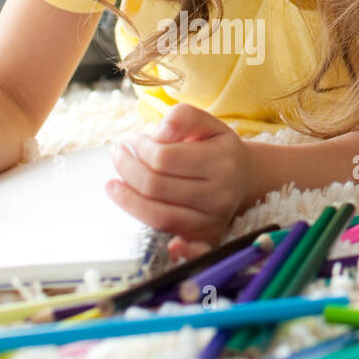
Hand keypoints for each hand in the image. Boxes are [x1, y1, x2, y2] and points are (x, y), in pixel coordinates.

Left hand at [106, 103, 248, 256]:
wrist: (245, 179)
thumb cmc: (218, 149)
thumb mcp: (207, 123)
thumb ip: (183, 117)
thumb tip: (158, 133)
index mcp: (221, 162)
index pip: (164, 158)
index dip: (140, 148)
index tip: (134, 140)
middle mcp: (219, 195)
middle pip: (155, 187)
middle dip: (127, 169)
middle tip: (119, 155)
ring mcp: (212, 221)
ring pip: (157, 215)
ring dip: (127, 199)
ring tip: (114, 183)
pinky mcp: (205, 238)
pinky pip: (175, 241)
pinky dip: (162, 241)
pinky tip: (145, 228)